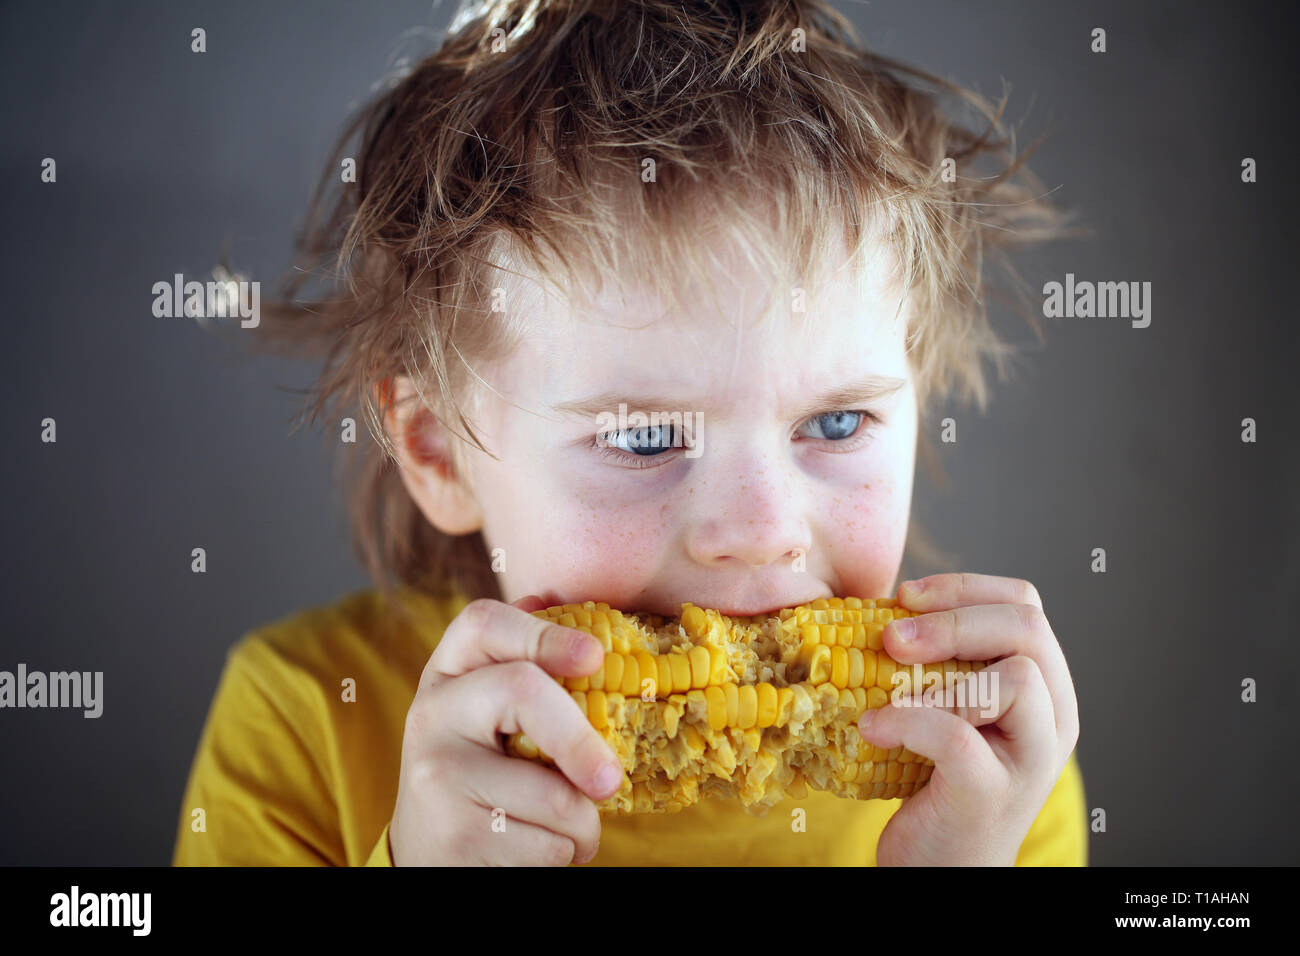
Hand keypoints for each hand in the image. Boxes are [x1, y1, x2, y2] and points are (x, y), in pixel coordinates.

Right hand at [388, 595, 621, 864]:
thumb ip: (526, 666)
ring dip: (584, 823)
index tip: (593, 656)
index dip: (544, 632)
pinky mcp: (456, 834)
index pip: (483, 623)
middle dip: (581, 739)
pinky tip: (542, 849)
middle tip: (611, 780)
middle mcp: (432, 712)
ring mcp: (438, 774)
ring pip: (553, 791)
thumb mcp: (490, 715)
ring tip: (572, 827)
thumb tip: (581, 614)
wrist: (428, 855)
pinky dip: (565, 853)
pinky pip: (547, 842)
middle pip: (522, 690)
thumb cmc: (483, 773)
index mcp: (448, 672)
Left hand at [857, 573, 1079, 865]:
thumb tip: (887, 604)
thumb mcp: (944, 707)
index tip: (905, 595)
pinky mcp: (993, 796)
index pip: (1026, 605)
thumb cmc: (932, 781)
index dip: (964, 589)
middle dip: (954, 618)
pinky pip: (958, 736)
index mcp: (1045, 688)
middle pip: (1028, 630)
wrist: (937, 868)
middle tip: (892, 636)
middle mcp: (1054, 720)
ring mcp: (1032, 760)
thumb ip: (938, 661)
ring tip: (885, 686)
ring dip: (940, 672)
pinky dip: (908, 721)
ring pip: (1018, 679)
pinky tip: (873, 728)